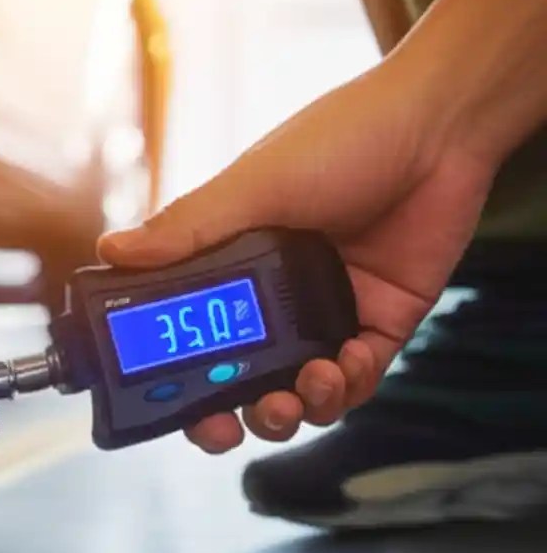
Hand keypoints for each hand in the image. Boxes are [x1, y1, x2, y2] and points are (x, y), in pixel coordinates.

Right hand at [98, 59, 496, 453]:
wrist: (440, 129)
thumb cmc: (341, 140)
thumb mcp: (253, 186)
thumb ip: (188, 229)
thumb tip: (111, 251)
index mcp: (232, 264)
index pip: (192, 338)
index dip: (178, 381)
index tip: (170, 404)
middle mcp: (274, 297)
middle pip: (241, 381)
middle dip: (235, 412)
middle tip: (231, 423)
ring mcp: (326, 314)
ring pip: (300, 391)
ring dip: (298, 405)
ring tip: (304, 388)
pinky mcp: (380, 323)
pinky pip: (358, 379)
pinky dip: (350, 384)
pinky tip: (346, 364)